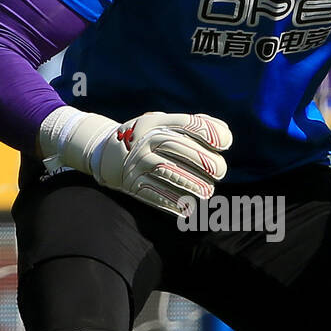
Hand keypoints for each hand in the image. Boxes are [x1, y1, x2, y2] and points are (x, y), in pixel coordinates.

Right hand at [39, 106, 231, 216]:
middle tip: (220, 171)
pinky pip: (154, 194)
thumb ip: (192, 125)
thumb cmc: (146, 137)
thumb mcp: (162, 123)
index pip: (186, 123)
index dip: (209, 132)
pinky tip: (187, 208)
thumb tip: (225, 133)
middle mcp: (144, 140)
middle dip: (204, 161)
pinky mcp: (131, 183)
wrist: (105, 152)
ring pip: (168, 173)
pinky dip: (172, 203)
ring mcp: (136, 162)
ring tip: (208, 191)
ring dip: (192, 184)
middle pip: (179, 148)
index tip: (225, 143)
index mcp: (155, 122)